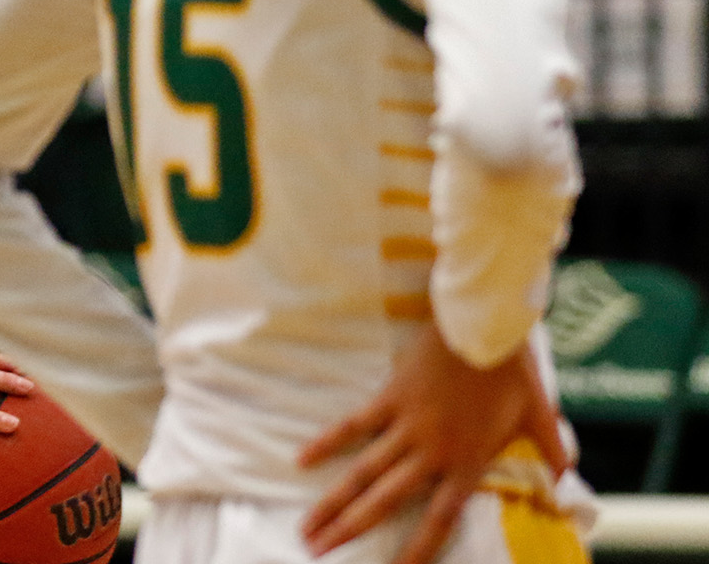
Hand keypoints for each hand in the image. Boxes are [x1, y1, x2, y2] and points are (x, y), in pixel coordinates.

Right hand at [298, 324, 568, 563]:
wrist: (480, 326)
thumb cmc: (510, 371)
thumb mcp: (539, 414)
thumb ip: (549, 450)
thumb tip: (566, 477)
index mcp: (467, 462)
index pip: (439, 519)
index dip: (417, 549)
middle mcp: (431, 452)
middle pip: (385, 501)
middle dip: (352, 531)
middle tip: (321, 553)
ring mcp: (405, 426)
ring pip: (362, 473)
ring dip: (333, 503)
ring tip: (309, 528)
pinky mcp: (388, 398)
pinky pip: (353, 427)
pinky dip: (326, 444)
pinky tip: (302, 461)